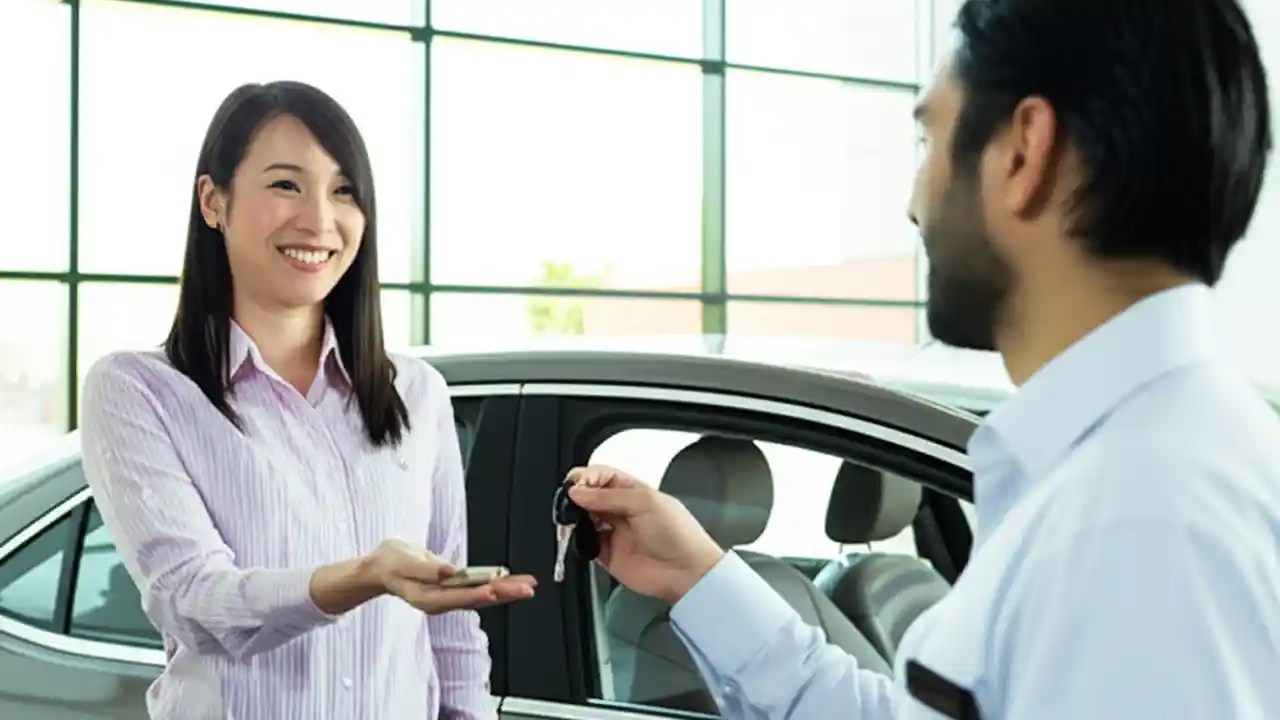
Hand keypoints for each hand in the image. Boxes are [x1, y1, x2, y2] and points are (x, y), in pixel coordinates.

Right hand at [366, 539, 536, 613]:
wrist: (384, 568)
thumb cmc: (391, 562)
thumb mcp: (403, 560)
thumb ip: (425, 568)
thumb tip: (448, 572)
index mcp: (426, 598)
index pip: (456, 597)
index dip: (477, 594)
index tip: (495, 590)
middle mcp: (441, 602)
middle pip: (476, 599)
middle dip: (503, 594)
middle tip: (527, 589)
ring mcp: (449, 598)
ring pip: (482, 595)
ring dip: (506, 590)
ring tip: (529, 586)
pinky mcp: (455, 590)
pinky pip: (479, 588)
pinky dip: (497, 584)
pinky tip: (513, 582)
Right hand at [566, 465, 723, 604]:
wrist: (686, 572)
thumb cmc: (677, 534)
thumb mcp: (645, 503)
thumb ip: (609, 496)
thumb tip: (579, 492)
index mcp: (634, 491)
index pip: (603, 476)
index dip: (586, 477)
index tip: (574, 484)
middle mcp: (623, 510)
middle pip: (591, 496)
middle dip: (577, 496)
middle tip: (569, 501)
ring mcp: (615, 532)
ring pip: (585, 519)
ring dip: (575, 517)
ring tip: (572, 518)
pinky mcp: (609, 554)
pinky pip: (587, 544)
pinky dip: (579, 540)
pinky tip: (581, 537)